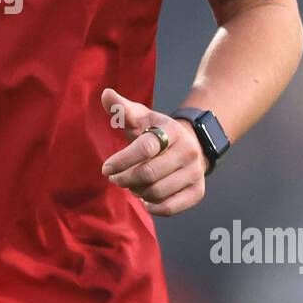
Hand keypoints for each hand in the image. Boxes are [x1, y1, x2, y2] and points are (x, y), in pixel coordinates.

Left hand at [99, 86, 206, 216]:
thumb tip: (106, 94)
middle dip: (124, 179)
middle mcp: (188, 152)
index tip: (106, 168)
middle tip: (115, 178)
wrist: (191, 145)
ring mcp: (195, 173)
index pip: (144, 148)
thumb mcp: (141, 117)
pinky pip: (169, 208)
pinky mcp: (197, 192)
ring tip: (130, 184)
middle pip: (148, 174)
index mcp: (172, 131)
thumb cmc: (157, 132)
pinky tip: (144, 197)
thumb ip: (121, 108)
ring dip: (136, 192)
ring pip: (156, 192)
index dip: (121, 160)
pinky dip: (151, 206)